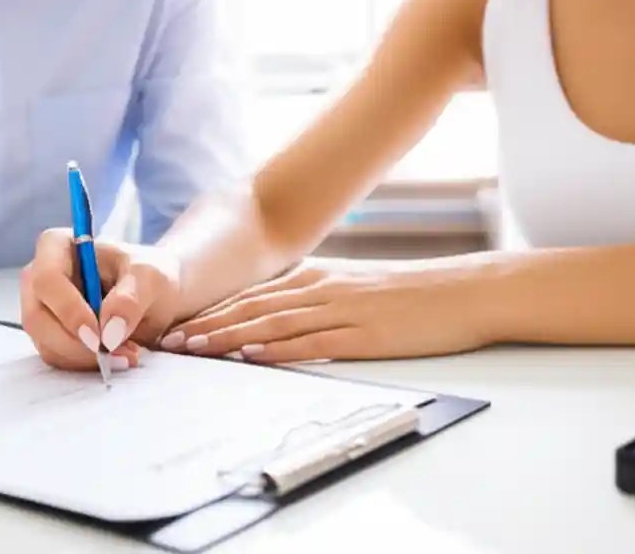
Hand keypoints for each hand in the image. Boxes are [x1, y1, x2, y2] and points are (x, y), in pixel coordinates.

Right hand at [20, 228, 180, 371]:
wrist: (158, 295)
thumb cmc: (149, 275)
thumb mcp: (151, 278)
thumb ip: (130, 299)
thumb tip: (108, 331)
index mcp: (57, 246)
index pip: (46, 279)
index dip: (68, 310)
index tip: (98, 335)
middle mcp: (40, 277)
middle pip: (37, 318)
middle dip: (77, 344)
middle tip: (118, 353)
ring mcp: (42, 308)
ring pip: (46, 344)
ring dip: (85, 358)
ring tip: (127, 354)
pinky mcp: (50, 335)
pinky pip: (57, 358)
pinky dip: (86, 365)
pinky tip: (116, 357)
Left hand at [161, 257, 500, 363]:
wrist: (463, 291)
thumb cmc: (409, 294)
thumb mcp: (352, 287)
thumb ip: (313, 299)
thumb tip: (275, 319)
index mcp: (315, 276)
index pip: (250, 295)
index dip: (211, 312)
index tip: (179, 326)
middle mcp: (320, 289)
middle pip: (251, 308)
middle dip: (207, 325)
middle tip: (171, 341)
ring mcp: (341, 311)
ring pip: (272, 324)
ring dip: (229, 337)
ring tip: (195, 349)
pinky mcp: (363, 336)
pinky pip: (311, 343)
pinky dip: (277, 350)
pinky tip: (251, 356)